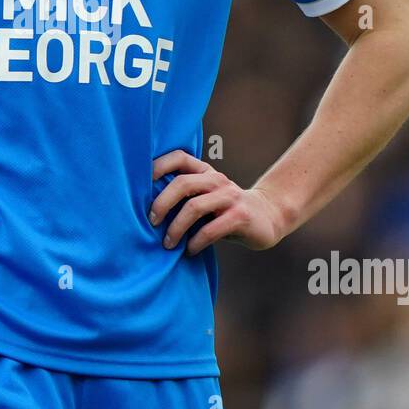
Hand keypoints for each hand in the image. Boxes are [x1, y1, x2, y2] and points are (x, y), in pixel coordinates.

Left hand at [149, 150, 284, 254]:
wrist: (268, 217)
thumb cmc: (226, 210)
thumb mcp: (207, 197)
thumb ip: (185, 196)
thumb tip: (145, 209)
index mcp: (206, 172)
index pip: (180, 158)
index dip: (159, 166)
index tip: (140, 183)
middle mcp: (217, 180)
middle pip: (182, 183)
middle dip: (161, 204)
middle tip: (151, 222)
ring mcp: (230, 197)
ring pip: (194, 207)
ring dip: (176, 228)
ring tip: (168, 244)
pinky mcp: (240, 216)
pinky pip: (210, 230)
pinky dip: (195, 242)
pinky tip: (189, 251)